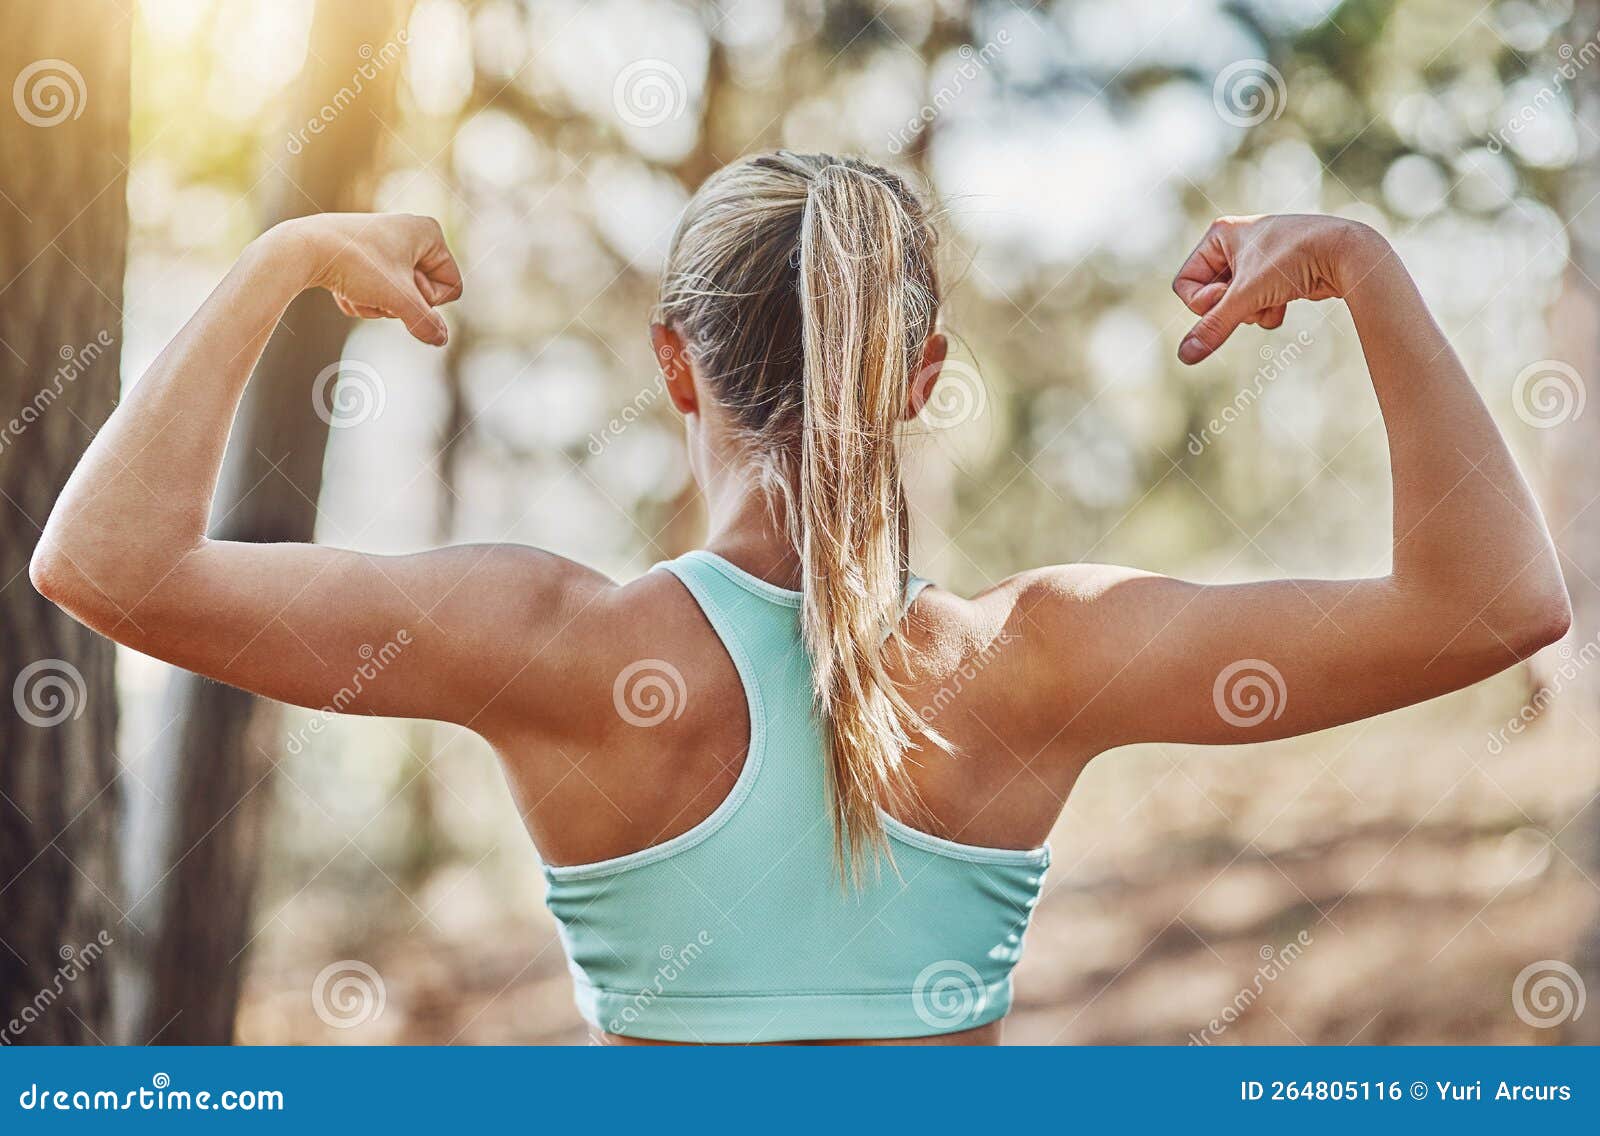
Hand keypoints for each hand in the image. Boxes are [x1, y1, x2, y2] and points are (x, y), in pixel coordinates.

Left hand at [273, 213, 463, 345]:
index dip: (427, 299)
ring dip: (377, 303)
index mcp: (429, 233)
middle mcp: (411, 233)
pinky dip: (362, 296)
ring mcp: (387, 245)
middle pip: (423, 295)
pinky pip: (377, 291)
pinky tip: (343, 286)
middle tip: (375, 286)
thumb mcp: (396, 298)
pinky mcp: (365, 256)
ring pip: (398, 297)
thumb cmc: (354, 264)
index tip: (400, 286)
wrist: (301, 248)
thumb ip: (424, 322)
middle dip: (397, 302)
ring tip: (355, 287)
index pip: (451, 288)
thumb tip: (441, 339)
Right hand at [1171, 214, 1385, 363]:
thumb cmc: (1293, 260)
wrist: (1346, 254)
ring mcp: (1256, 262)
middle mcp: (1235, 244)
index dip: (1202, 300)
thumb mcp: (1246, 296)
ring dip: (1251, 312)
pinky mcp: (1275, 278)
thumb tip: (1185, 356)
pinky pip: (1255, 305)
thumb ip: (1213, 327)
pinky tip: (1285, 302)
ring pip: (1233, 305)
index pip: (1184, 283)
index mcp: (1220, 234)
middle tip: (1251, 300)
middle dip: (1231, 307)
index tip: (1227, 296)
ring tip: (1272, 299)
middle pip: (1208, 297)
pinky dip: (1268, 310)